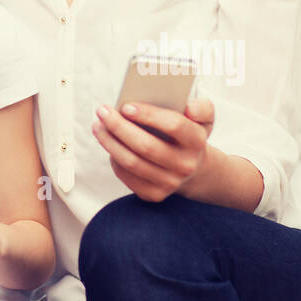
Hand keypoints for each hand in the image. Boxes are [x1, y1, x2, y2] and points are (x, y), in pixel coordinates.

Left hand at [93, 97, 214, 202]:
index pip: (174, 125)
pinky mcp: (154, 194)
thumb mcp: (202, 118)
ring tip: (98, 126)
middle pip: (146, 146)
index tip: (126, 106)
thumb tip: (189, 108)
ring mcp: (169, 183)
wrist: (192, 169)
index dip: (148, 115)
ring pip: (132, 162)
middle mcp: (185, 165)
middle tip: (102, 111)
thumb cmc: (188, 134)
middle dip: (119, 127)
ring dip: (110, 142)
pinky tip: (108, 143)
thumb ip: (202, 108)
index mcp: (196, 141)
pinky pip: (127, 175)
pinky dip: (113, 158)